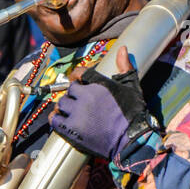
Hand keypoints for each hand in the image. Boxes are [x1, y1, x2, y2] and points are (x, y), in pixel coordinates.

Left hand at [50, 44, 150, 161]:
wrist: (131, 140)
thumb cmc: (133, 113)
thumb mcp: (132, 87)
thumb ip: (125, 67)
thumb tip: (123, 49)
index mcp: (98, 85)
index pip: (79, 73)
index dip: (77, 76)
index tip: (78, 81)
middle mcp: (85, 97)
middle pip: (69, 90)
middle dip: (73, 94)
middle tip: (79, 101)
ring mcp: (77, 114)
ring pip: (62, 103)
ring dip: (65, 106)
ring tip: (72, 111)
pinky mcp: (72, 130)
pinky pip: (56, 120)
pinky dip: (56, 118)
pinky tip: (61, 119)